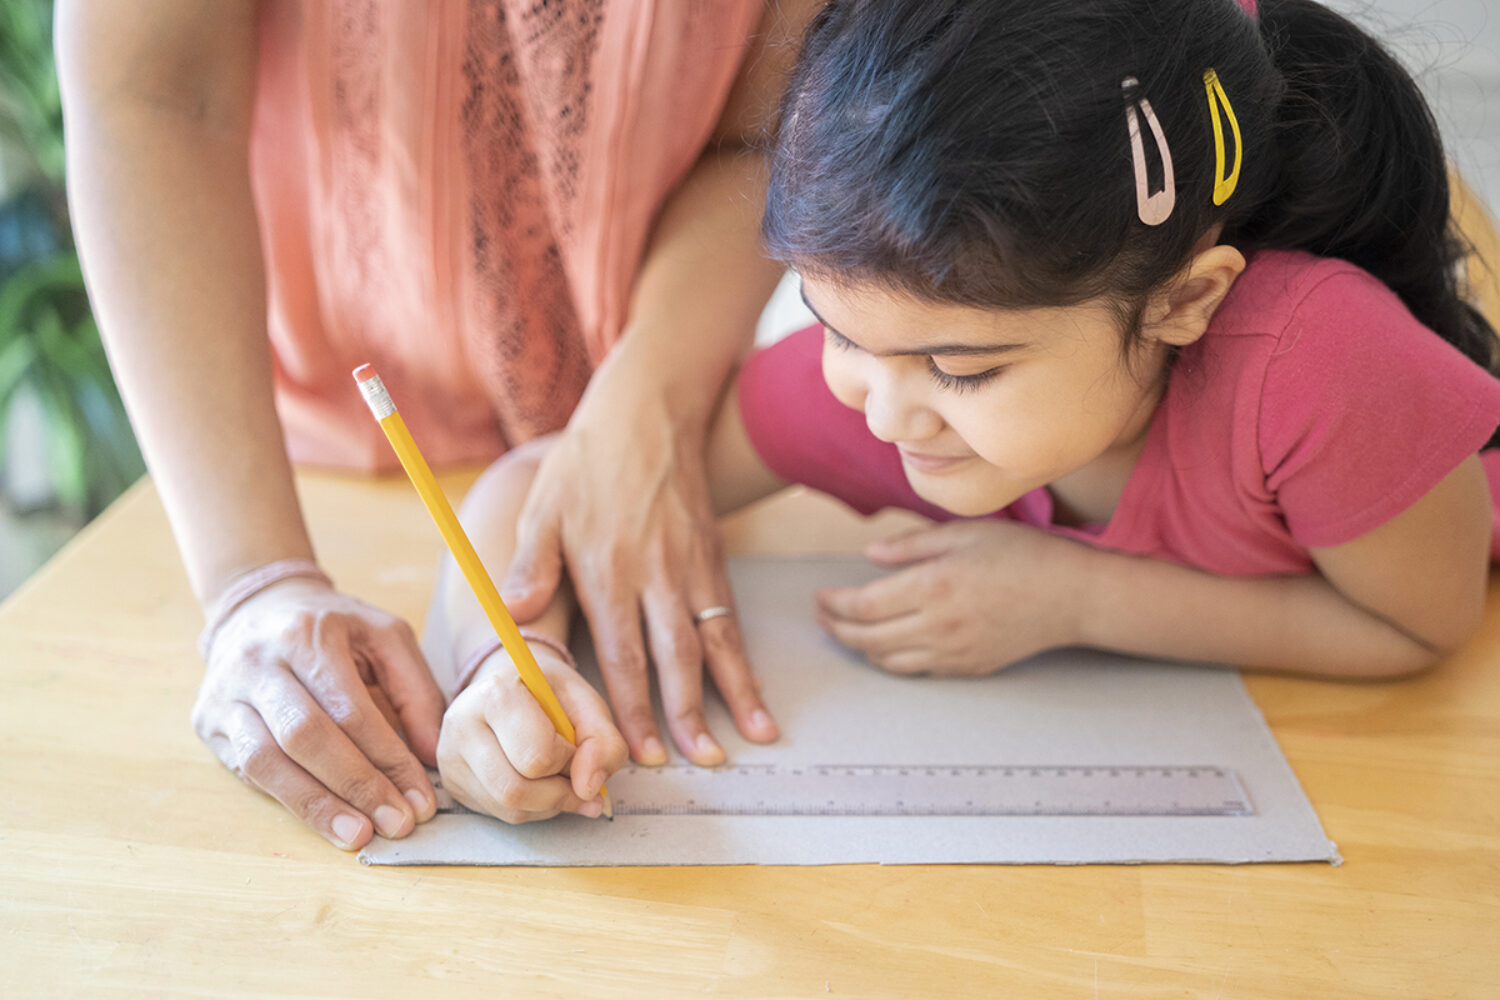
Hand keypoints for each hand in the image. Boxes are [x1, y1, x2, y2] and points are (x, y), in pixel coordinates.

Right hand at [192, 578, 444, 849]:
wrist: (258, 606)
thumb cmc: (333, 627)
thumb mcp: (385, 637)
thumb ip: (416, 690)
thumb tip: (432, 755)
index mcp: (308, 636)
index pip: (351, 709)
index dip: (388, 759)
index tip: (420, 799)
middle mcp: (259, 663)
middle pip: (305, 737)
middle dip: (355, 786)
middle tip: (395, 823)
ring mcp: (227, 695)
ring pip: (266, 761)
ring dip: (316, 805)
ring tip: (358, 834)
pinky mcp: (209, 722)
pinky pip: (247, 770)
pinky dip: (289, 798)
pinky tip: (324, 819)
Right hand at [436, 645, 628, 823]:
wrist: (513, 684)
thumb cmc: (551, 693)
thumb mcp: (588, 704)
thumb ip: (604, 743)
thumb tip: (589, 789)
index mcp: (496, 694)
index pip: (537, 757)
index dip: (569, 760)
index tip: (574, 745)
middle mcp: (462, 724)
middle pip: (516, 791)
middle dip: (559, 792)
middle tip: (576, 776)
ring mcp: (450, 756)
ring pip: (509, 809)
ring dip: (549, 804)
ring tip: (561, 779)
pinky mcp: (452, 781)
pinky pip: (500, 814)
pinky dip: (533, 809)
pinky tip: (540, 785)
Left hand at [501, 363, 777, 765]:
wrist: (649, 413)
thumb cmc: (586, 464)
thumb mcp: (544, 507)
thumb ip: (530, 566)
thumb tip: (513, 619)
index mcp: (608, 569)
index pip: (623, 652)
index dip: (632, 706)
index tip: (640, 750)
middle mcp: (656, 574)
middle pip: (676, 656)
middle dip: (687, 713)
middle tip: (696, 761)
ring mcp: (691, 568)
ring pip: (715, 641)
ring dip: (734, 694)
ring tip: (751, 739)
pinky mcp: (713, 559)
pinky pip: (731, 619)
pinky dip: (745, 661)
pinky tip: (756, 695)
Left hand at [814, 521, 1094, 674]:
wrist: (1073, 595)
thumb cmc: (1022, 555)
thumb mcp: (964, 534)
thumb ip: (911, 546)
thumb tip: (870, 555)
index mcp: (932, 587)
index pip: (862, 606)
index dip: (833, 605)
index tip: (819, 596)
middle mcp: (937, 626)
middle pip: (866, 639)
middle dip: (835, 629)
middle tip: (821, 615)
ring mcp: (953, 652)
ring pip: (888, 662)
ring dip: (860, 648)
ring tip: (847, 630)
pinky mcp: (968, 667)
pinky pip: (917, 670)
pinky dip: (892, 660)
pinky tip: (886, 644)